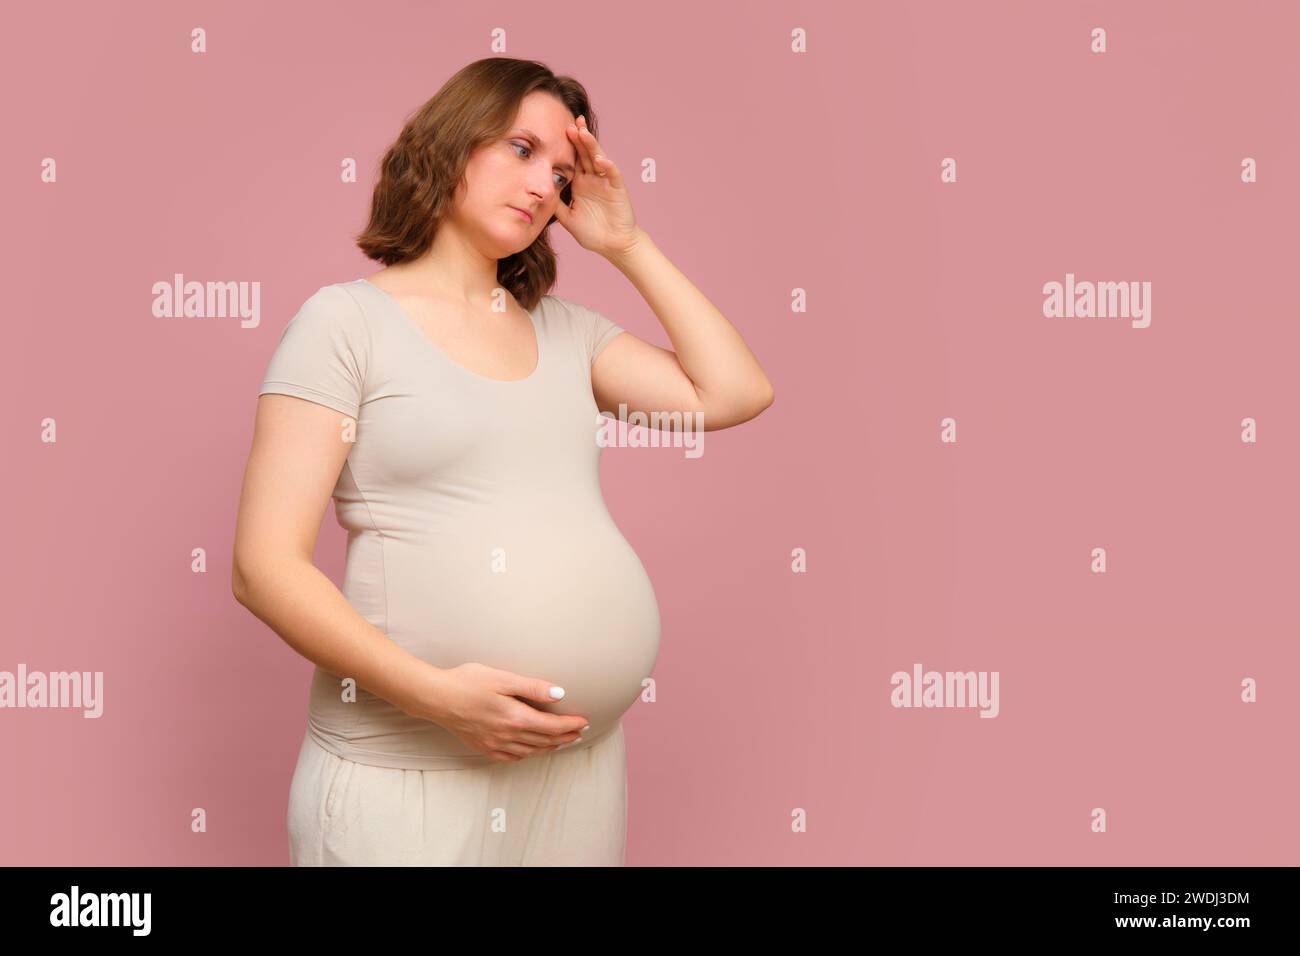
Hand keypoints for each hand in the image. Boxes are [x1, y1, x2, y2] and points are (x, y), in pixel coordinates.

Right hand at [410, 662, 589, 762]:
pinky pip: (511, 757)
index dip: (571, 725)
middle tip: (580, 732)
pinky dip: (527, 754)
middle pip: (544, 741)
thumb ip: (533, 688)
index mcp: (516, 718)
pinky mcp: (483, 746)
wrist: (436, 697)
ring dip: (549, 747)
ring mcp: (494, 744)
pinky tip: (530, 750)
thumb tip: (560, 695)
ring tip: (562, 741)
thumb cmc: (468, 682)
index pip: (552, 727)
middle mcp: (507, 736)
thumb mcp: (503, 678)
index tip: (585, 721)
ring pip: (530, 751)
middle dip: (565, 737)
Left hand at [552, 114, 640, 259]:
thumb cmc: (593, 233)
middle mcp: (593, 179)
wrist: (614, 246)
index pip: (572, 160)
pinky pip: (613, 175)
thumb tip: (535, 197)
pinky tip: (600, 159)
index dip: (566, 146)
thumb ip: (555, 206)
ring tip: (583, 132)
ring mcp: (606, 183)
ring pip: (598, 159)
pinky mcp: (617, 190)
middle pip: (584, 154)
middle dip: (578, 137)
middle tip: (570, 122)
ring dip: (591, 145)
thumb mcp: (567, 218)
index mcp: (580, 184)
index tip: (555, 131)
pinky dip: (607, 166)